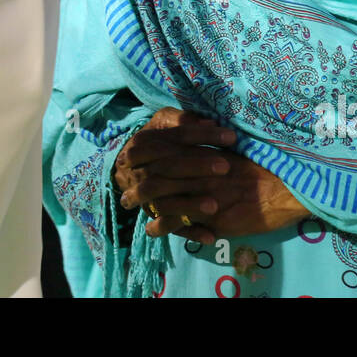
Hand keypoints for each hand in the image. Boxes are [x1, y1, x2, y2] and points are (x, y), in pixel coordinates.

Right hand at [114, 108, 236, 242]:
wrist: (125, 169)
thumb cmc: (157, 141)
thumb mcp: (164, 123)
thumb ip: (184, 120)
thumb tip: (209, 122)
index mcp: (145, 141)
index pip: (177, 136)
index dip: (204, 136)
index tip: (231, 137)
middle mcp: (140, 169)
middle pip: (169, 167)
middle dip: (197, 166)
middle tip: (226, 167)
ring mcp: (143, 195)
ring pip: (164, 201)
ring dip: (189, 204)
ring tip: (215, 206)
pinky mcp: (153, 216)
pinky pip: (169, 228)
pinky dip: (189, 232)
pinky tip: (210, 236)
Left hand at [142, 150, 309, 243]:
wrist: (284, 189)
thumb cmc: (265, 169)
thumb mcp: (234, 153)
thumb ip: (212, 151)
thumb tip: (193, 145)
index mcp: (205, 151)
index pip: (166, 149)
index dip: (146, 153)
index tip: (131, 156)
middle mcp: (199, 169)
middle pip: (158, 171)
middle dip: (138, 178)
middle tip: (124, 185)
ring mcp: (201, 191)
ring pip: (161, 195)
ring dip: (143, 201)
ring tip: (130, 205)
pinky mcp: (206, 214)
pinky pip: (175, 221)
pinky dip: (161, 226)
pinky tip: (151, 230)